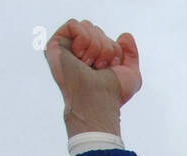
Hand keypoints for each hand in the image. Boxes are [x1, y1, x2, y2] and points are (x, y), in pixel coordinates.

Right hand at [44, 19, 141, 135]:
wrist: (98, 100)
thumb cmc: (113, 93)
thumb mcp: (131, 75)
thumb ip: (132, 54)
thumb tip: (124, 36)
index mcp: (93, 58)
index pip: (107, 38)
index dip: (115, 50)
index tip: (111, 68)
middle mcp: (78, 53)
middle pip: (97, 30)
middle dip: (106, 47)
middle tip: (100, 68)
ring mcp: (66, 49)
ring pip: (87, 26)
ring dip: (96, 46)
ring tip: (90, 65)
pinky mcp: (55, 45)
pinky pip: (74, 24)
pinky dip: (83, 39)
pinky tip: (80, 57)